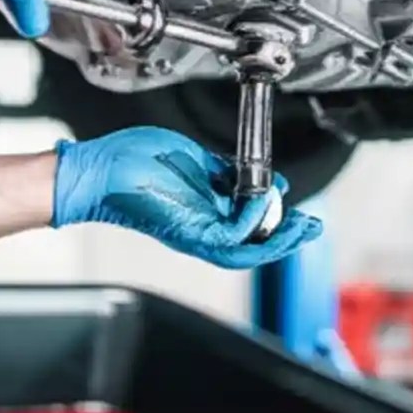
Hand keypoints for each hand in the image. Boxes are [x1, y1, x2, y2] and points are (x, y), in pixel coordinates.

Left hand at [52, 127, 323, 268]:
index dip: (275, 223)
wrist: (100, 170)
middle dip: (287, 239)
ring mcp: (193, 232)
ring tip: (300, 226)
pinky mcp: (186, 230)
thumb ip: (219, 171)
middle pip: (252, 248)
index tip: (296, 208)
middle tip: (312, 227)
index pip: (246, 229)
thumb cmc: (130, 163)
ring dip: (278, 239)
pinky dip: (251, 222)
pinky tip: (264, 205)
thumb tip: (244, 171)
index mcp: (200, 214)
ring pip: (244, 251)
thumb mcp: (189, 161)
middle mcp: (199, 229)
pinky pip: (228, 236)